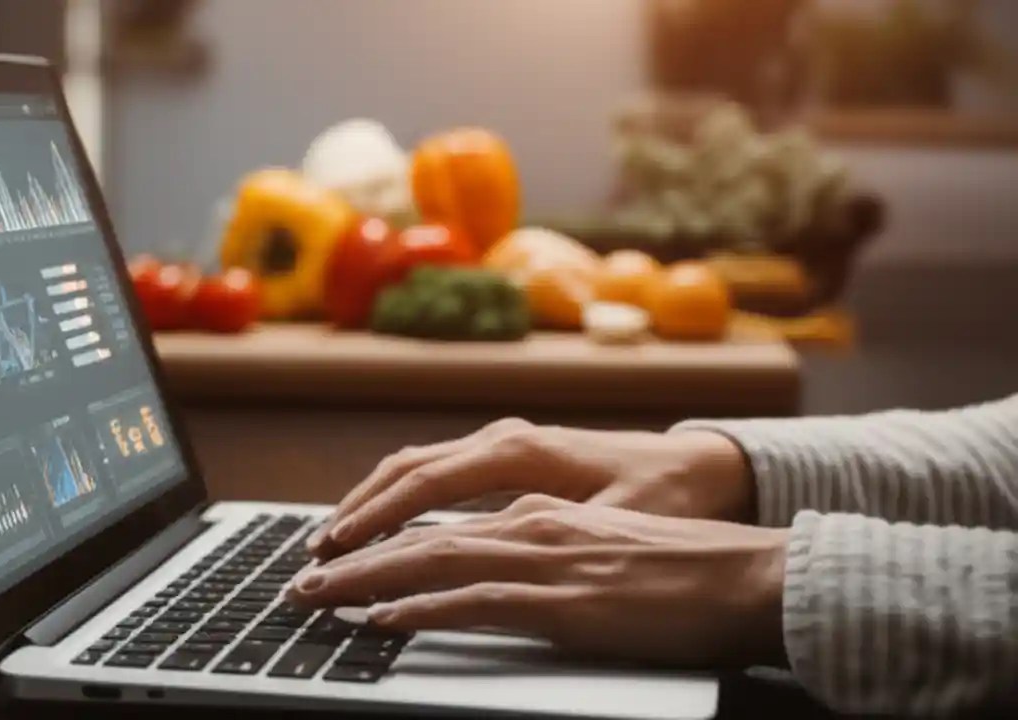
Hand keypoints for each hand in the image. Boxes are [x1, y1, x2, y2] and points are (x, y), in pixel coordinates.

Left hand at [291, 495, 787, 666]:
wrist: (750, 576)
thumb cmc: (684, 569)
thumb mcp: (600, 550)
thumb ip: (546, 553)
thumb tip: (496, 572)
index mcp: (540, 511)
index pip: (441, 520)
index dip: (381, 538)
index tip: (338, 558)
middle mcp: (532, 525)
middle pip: (421, 535)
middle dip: (353, 558)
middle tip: (301, 580)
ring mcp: (546, 561)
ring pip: (433, 561)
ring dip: (365, 581)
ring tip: (317, 597)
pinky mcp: (564, 603)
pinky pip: (475, 602)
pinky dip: (420, 610)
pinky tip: (384, 621)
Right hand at [308, 418, 751, 558]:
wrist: (706, 464)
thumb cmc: (668, 494)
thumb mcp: (616, 518)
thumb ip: (549, 530)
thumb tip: (483, 549)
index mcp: (522, 451)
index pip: (427, 484)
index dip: (377, 518)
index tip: (339, 547)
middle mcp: (504, 438)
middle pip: (407, 469)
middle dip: (356, 510)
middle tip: (315, 553)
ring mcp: (504, 443)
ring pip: (415, 465)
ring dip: (371, 500)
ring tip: (334, 540)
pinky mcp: (508, 456)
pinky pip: (435, 470)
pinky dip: (398, 496)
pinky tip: (382, 523)